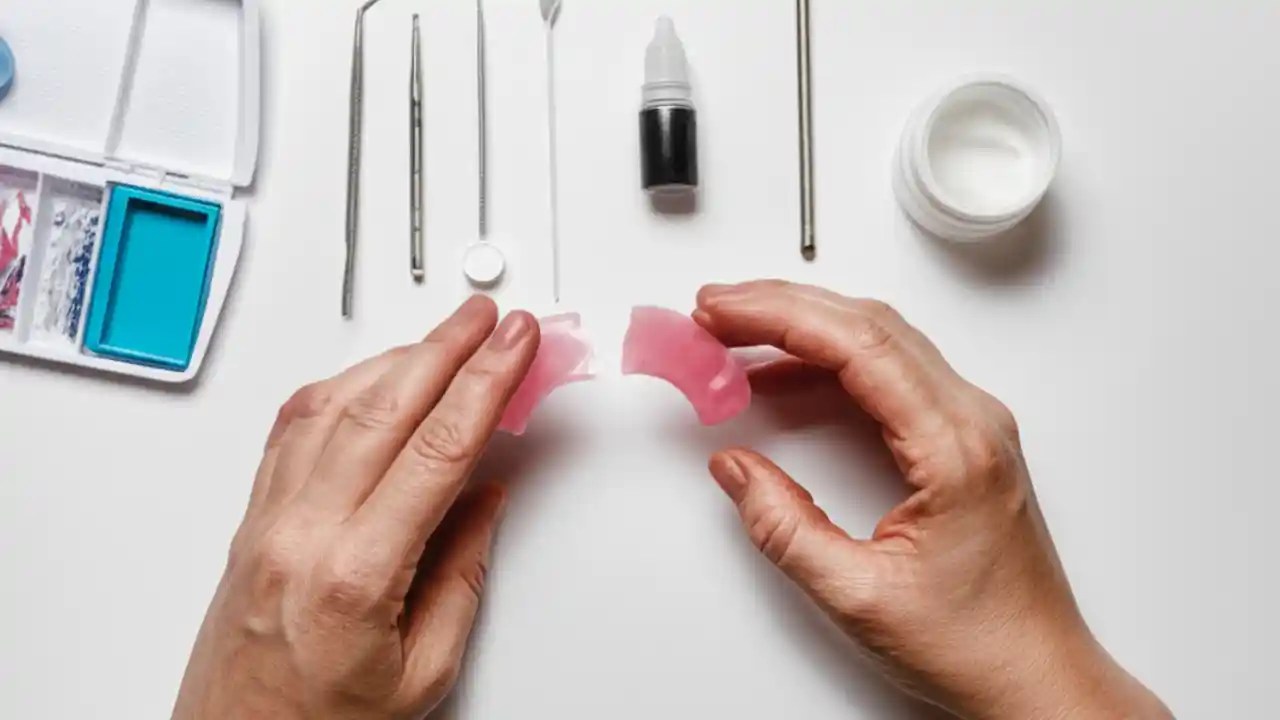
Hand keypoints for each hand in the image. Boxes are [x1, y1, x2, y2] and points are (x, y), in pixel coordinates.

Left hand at [173, 297, 538, 719]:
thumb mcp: (424, 668)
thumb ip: (462, 572)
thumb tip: (485, 495)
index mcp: (355, 575)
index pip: (436, 449)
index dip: (484, 384)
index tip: (516, 345)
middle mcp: (301, 534)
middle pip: (385, 408)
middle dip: (448, 348)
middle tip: (491, 317)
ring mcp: (269, 519)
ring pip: (333, 405)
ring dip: (397, 358)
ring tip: (446, 336)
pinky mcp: (252, 518)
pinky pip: (293, 428)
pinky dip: (341, 386)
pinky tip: (372, 373)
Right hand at [695, 281, 1170, 719]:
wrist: (1035, 675)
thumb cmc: (975, 643)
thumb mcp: (858, 596)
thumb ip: (784, 528)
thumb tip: (734, 467)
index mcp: (955, 448)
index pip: (859, 346)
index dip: (780, 316)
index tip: (721, 310)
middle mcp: (972, 420)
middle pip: (868, 325)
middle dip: (782, 306)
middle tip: (713, 310)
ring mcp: (971, 424)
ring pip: (880, 340)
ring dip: (805, 326)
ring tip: (734, 333)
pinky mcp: (960, 438)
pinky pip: (889, 373)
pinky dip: (829, 362)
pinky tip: (782, 376)